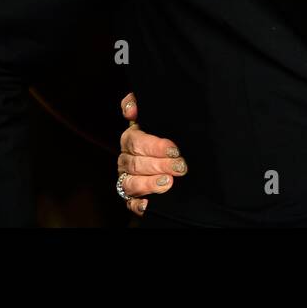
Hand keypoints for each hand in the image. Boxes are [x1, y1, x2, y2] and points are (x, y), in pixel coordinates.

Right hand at [117, 93, 186, 216]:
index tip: (174, 149)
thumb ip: (141, 103)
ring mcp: (128, 179)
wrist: (175, 156)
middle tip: (180, 166)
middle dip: (159, 164)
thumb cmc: (166, 132)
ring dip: (149, 184)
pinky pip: (131, 203)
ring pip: (130, 183)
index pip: (135, 140)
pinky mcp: (132, 198)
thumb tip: (131, 110)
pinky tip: (150, 203)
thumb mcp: (157, 116)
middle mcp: (126, 159)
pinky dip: (140, 204)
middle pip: (136, 162)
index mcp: (132, 138)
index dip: (153, 145)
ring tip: (168, 183)